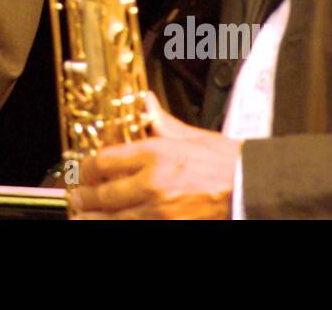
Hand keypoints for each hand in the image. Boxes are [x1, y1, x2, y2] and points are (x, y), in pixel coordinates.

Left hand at [69, 91, 242, 218]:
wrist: (255, 189)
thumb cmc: (230, 164)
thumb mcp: (194, 136)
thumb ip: (163, 123)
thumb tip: (146, 103)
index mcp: (157, 154)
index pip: (106, 161)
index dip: (88, 168)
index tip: (83, 170)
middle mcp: (153, 184)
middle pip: (104, 193)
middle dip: (85, 196)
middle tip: (76, 196)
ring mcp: (160, 211)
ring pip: (113, 218)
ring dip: (93, 218)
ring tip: (81, 216)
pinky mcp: (169, 228)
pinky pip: (133, 229)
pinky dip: (118, 226)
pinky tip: (108, 224)